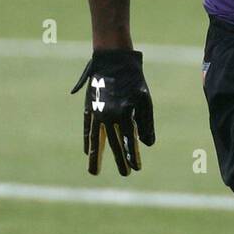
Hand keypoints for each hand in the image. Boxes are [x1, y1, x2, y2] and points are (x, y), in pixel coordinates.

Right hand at [70, 49, 154, 175]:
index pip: (129, 140)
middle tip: (125, 174)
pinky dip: (87, 140)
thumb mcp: (145, 100)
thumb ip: (146, 123)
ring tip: (94, 172)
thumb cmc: (134, 79)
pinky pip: (87, 128)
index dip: (133, 155)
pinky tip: (87, 151)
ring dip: (96, 157)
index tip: (137, 168)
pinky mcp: (89, 107)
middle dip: (120, 160)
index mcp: (124, 112)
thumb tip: (147, 145)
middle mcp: (108, 115)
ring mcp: (96, 112)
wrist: (113, 59)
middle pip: (114, 143)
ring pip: (96, 139)